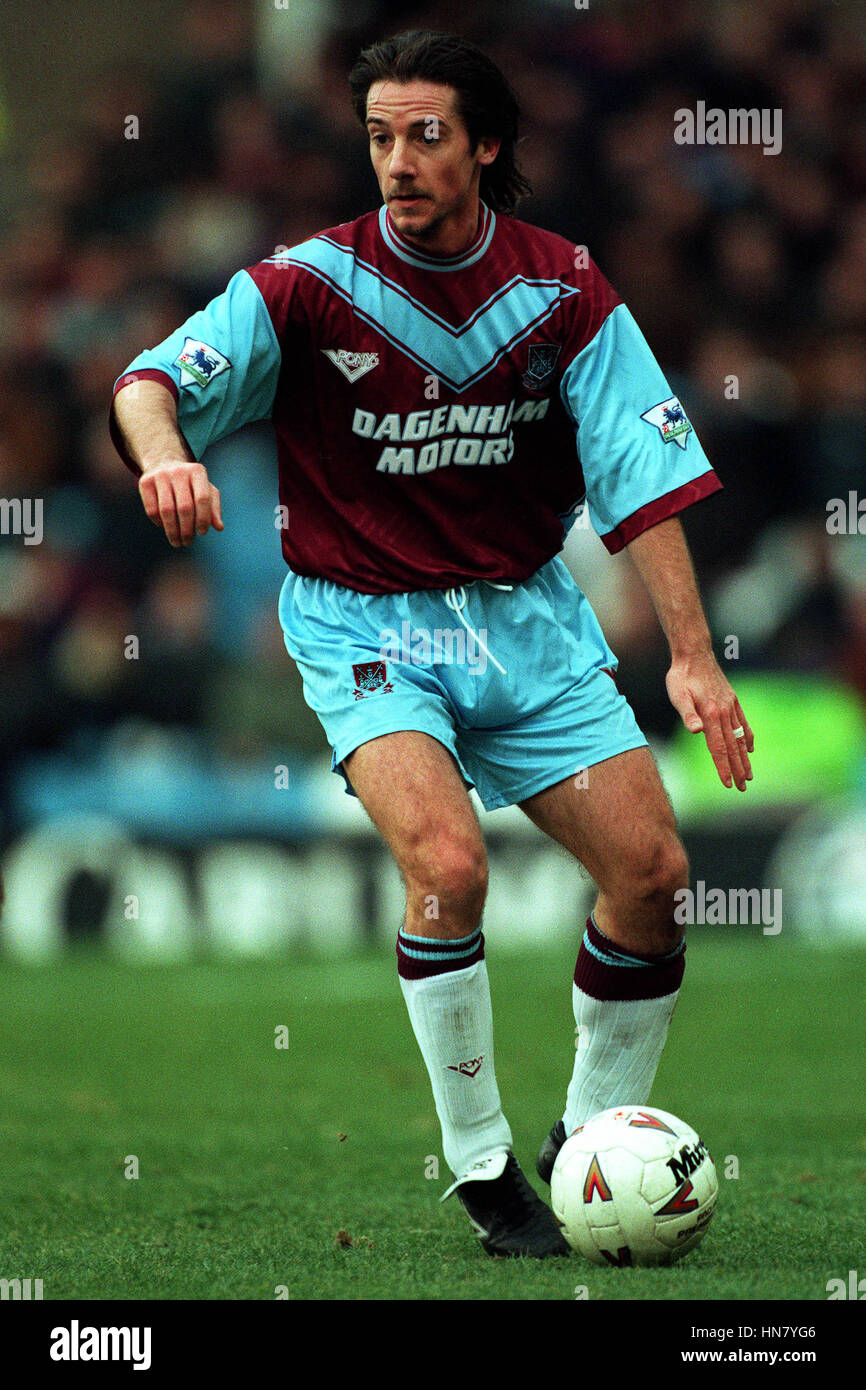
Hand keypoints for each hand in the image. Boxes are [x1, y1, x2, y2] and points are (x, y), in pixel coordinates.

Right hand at [138, 460, 223, 547]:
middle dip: (187, 530)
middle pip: (185, 507)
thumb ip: (214, 508)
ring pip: (167, 510)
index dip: (203, 519)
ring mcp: (160, 475)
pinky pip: (152, 510)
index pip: (202, 499)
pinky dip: (159, 522)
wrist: (163, 464)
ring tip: (177, 542)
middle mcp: (178, 471)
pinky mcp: (144, 482)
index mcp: (197, 471)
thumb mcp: (206, 491)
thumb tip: (219, 527)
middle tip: (187, 542)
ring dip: (172, 531)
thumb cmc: (191, 484)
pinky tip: (164, 527)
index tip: (202, 533)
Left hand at [666, 651, 753, 790]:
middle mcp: (724, 712)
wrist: (694, 654)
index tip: (728, 784)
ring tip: (749, 775)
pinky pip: (743, 723)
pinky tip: (750, 748)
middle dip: (737, 770)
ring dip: (745, 758)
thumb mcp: (677, 694)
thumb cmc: (681, 676)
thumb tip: (697, 731)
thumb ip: (687, 713)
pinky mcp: (732, 700)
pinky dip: (748, 737)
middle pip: (732, 747)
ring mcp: (730, 706)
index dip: (723, 768)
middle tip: (743, 788)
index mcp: (710, 714)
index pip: (718, 748)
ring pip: (740, 737)